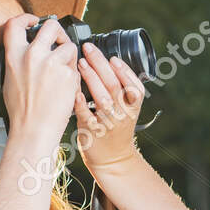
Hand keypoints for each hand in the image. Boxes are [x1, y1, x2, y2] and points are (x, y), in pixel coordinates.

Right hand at [1, 14, 79, 148]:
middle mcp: (32, 55)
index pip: (14, 24)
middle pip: (50, 26)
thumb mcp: (10, 81)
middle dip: (58, 32)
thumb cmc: (22, 112)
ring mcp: (51, 63)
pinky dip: (74, 74)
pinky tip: (66, 87)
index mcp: (14, 57)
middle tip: (59, 42)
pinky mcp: (67, 73)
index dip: (27, 18)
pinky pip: (76, 66)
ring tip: (64, 73)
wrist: (33, 130)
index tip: (34, 21)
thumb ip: (19, 61)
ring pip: (68, 45)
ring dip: (70, 56)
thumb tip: (27, 50)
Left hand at [74, 41, 147, 171]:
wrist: (112, 159)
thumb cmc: (115, 129)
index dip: (124, 71)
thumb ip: (120, 89)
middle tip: (89, 49)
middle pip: (115, 86)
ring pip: (103, 99)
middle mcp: (123, 114)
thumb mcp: (125, 109)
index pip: (134, 86)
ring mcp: (108, 124)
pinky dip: (81, 103)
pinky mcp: (93, 132)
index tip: (113, 57)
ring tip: (81, 63)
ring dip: (91, 79)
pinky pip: (86, 115)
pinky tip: (75, 91)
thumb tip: (106, 61)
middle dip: (101, 64)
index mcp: (133, 107)